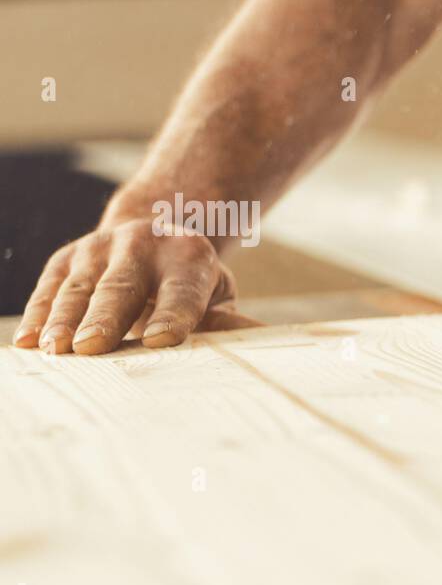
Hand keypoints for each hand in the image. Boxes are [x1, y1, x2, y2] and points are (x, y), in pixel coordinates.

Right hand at [11, 219, 258, 355]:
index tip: (162, 340)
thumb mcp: (219, 296)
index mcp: (190, 258)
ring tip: (55, 350)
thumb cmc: (193, 285)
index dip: (173, 314)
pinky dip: (37, 314)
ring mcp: (100, 248)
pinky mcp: (67, 257)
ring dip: (64, 319)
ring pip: (80, 287)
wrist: (153, 234)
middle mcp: (143, 246)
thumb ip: (230, 323)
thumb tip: (269, 349)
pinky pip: (49, 288)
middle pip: (123, 287)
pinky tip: (28, 343)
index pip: (182, 291)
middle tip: (93, 347)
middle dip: (106, 318)